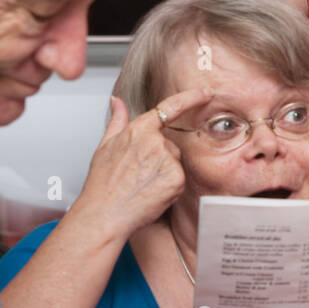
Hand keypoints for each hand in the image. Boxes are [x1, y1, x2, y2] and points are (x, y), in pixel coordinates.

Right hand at [66, 87, 212, 242]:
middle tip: (138, 174)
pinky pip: (180, 179)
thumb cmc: (102, 184)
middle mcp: (155, 142)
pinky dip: (169, 187)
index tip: (205, 93)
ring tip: (142, 185)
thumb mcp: (104, 146)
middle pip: (171, 144)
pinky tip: (151, 193)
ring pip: (176, 162)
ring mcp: (167, 160)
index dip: (192, 98)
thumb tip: (117, 102)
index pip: (170, 107)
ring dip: (165, 173)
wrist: (104, 214)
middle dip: (160, 157)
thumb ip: (117, 121)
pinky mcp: (176, 178)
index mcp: (138, 131)